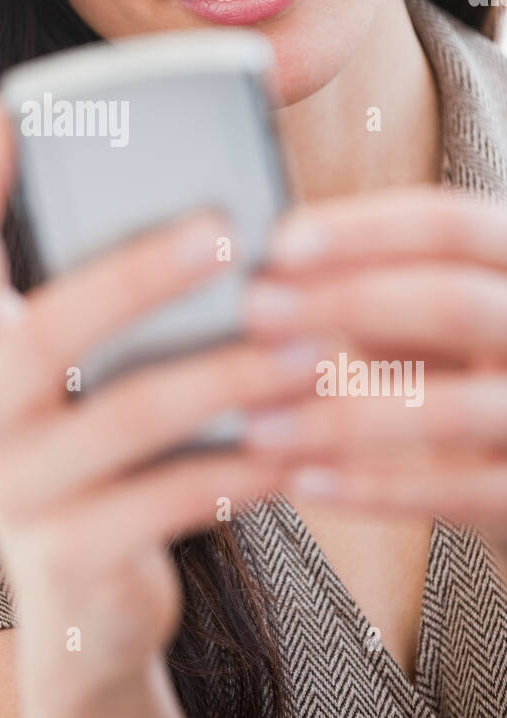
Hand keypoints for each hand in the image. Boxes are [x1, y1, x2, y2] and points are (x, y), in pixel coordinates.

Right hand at [0, 91, 325, 717]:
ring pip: (128, 411)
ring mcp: (13, 491)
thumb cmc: (104, 464)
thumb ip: (120, 318)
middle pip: (48, 326)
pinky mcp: (68, 556)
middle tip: (226, 235)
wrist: (86, 614)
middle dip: (141, 273)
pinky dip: (244, 467)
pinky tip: (297, 446)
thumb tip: (224, 228)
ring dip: (228, 374)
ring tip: (307, 350)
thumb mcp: (90, 384)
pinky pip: (170, 497)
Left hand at [240, 185, 506, 565]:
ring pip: (452, 409)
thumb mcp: (435, 311)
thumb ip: (374, 284)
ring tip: (255, 424)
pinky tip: (300, 478)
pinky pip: (457, 493)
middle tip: (253, 314)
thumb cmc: (464, 367)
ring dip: (341, 416)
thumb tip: (267, 276)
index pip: (449, 224)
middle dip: (346, 304)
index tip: (278, 245)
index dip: (363, 231)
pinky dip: (373, 488)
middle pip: (452, 303)